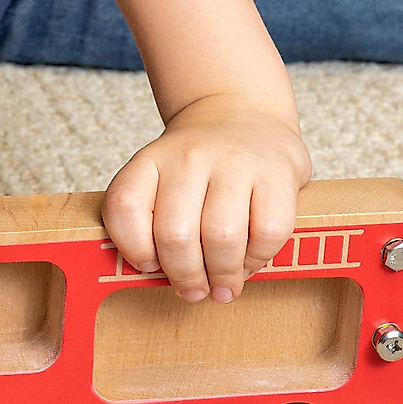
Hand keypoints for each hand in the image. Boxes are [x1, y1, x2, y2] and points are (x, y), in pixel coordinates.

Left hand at [101, 95, 312, 302]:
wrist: (239, 111)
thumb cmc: (195, 165)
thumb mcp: (157, 175)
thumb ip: (149, 216)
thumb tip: (155, 276)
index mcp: (149, 160)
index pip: (125, 208)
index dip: (133, 248)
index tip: (149, 265)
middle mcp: (189, 156)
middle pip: (176, 234)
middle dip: (185, 276)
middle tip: (193, 292)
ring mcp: (235, 162)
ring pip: (222, 237)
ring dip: (222, 276)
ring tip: (223, 289)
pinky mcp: (277, 172)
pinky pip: (269, 232)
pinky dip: (258, 259)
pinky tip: (249, 262)